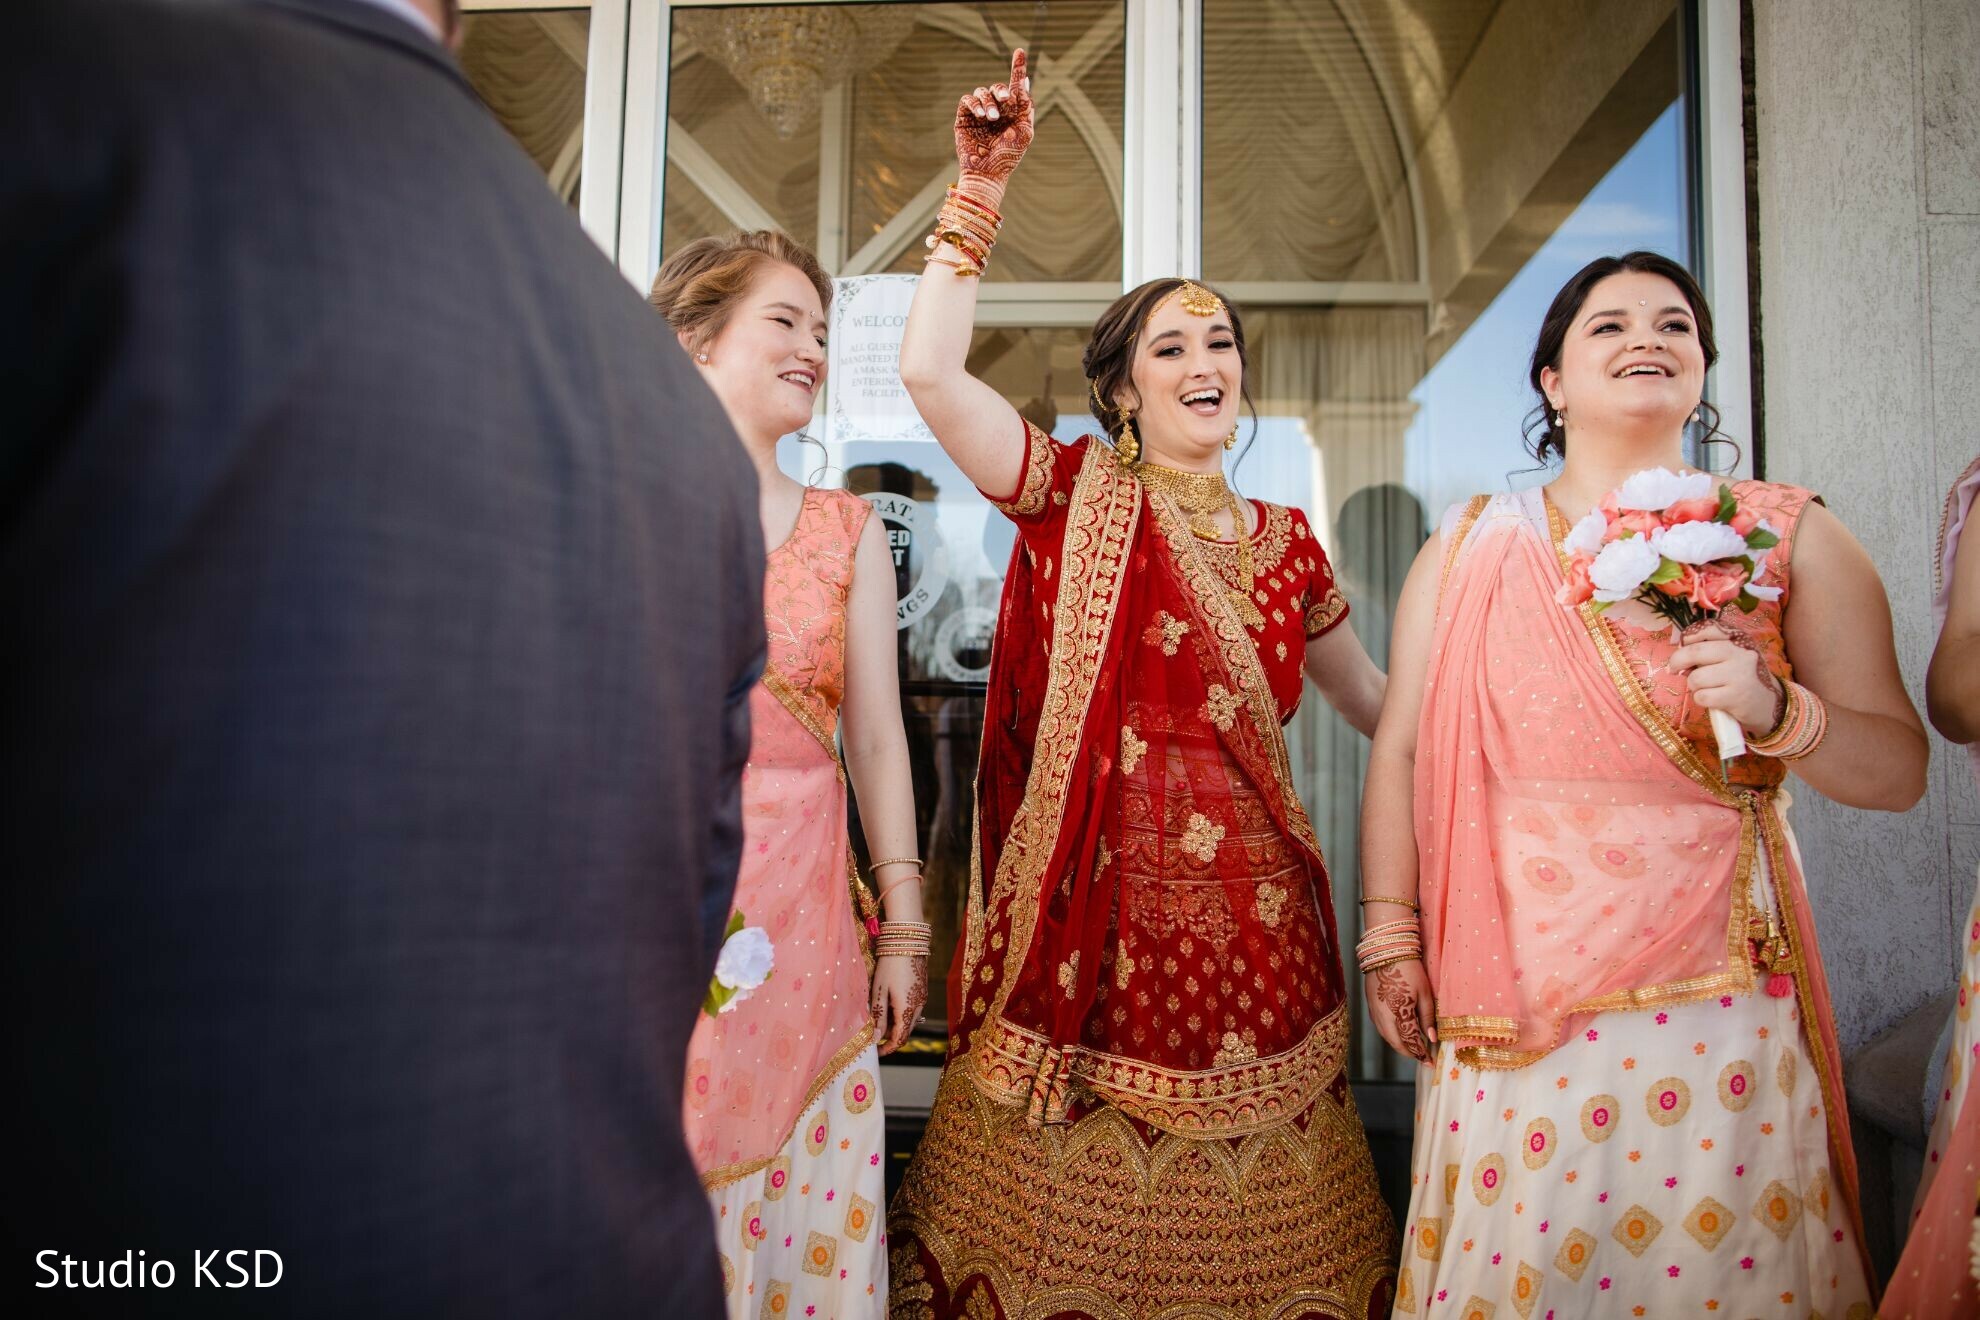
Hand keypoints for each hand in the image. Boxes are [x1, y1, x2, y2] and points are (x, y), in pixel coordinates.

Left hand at [871, 954, 927, 1054]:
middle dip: (891, 1037)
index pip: (900, 1039)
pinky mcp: (923, 990)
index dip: (888, 1048)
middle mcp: (919, 1007)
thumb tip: (876, 1037)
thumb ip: (879, 1016)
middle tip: (874, 1035)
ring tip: (879, 1018)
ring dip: (896, 1025)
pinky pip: (914, 1009)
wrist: (907, 941)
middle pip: (906, 1032)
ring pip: (910, 1020)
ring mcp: (923, 998)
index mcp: (907, 1010)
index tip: (876, 1051)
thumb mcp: (879, 992)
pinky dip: (902, 1014)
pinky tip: (889, 1005)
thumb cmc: (889, 966)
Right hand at [953, 49, 1032, 184]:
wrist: (987, 173)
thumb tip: (1025, 82)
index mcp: (1012, 113)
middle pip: (998, 87)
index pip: (1015, 86)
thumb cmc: (1008, 157)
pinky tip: (981, 115)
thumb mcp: (1024, 131)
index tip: (1020, 51)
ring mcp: (979, 113)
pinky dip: (975, 103)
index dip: (1018, 68)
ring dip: (988, 101)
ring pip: (982, 92)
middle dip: (1002, 90)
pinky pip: (967, 100)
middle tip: (1006, 100)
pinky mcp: (964, 118)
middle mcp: (996, 110)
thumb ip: (1026, 107)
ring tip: (991, 118)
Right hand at [1364, 959, 1436, 1063]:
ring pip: (1386, 1037)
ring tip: (1412, 1048)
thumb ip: (1427, 1018)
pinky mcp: (1371, 1006)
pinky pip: (1380, 1028)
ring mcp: (1375, 1012)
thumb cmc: (1410, 970)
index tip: (1430, 1061)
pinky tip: (1399, 1033)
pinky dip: (1391, 1035)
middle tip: (1422, 1058)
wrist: (1387, 952)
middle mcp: (1384, 1017)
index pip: (1411, 1041)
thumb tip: (1432, 1038)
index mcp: (1399, 1014)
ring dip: (1399, 1045)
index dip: (1421, 1053)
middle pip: (1396, 1043)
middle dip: (1410, 1053)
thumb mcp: (1425, 994)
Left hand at [1670, 622, 1783, 733]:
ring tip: (1706, 687)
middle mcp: (1741, 653)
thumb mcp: (1734, 655)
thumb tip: (1679, 649)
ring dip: (1693, 685)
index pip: (1708, 628)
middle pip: (1695, 652)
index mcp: (1739, 639)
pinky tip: (1713, 700)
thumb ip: (1711, 648)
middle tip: (1674, 669)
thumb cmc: (1743, 677)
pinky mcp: (1736, 697)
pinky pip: (1702, 696)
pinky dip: (1701, 699)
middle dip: (1677, 661)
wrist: (1770, 704)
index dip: (1689, 637)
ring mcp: (1739, 675)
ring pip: (1696, 678)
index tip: (1683, 646)